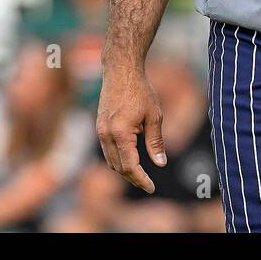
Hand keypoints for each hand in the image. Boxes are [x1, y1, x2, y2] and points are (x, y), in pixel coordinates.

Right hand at [96, 65, 165, 192]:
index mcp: (121, 133)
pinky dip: (118, 159)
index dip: (141, 180)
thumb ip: (156, 142)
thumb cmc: (141, 91)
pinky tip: (130, 159)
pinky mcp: (99, 127)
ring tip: (141, 174)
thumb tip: (161, 164)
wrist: (121, 72)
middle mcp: (106, 135)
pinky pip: (107, 151)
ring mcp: (100, 131)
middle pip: (118, 167)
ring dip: (124, 170)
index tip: (152, 188)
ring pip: (110, 161)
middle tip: (148, 184)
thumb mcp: (154, 116)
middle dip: (133, 178)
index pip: (129, 166)